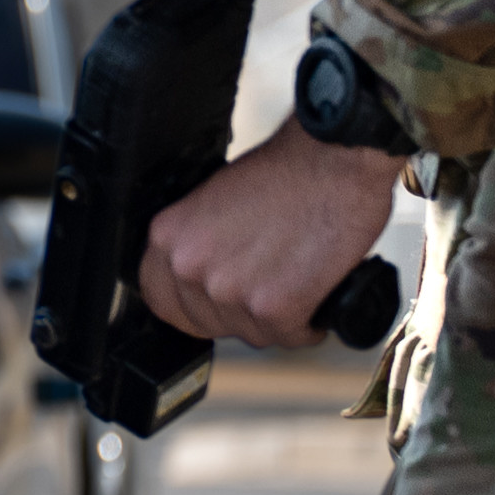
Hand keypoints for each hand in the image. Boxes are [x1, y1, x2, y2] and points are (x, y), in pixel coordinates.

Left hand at [138, 121, 401, 349]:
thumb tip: (207, 277)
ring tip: (297, 278)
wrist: (335, 158)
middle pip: (209, 323)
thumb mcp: (215, 203)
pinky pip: (292, 336)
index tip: (214, 306)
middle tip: (268, 285)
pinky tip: (316, 291)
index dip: (192, 308)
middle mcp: (191, 267)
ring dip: (278, 318)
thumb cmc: (288, 170)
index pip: (160, 300)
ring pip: (253, 333)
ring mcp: (230, 291)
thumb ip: (201, 244)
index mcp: (169, 237)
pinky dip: (309, 323)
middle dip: (239, 313)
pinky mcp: (275, 309)